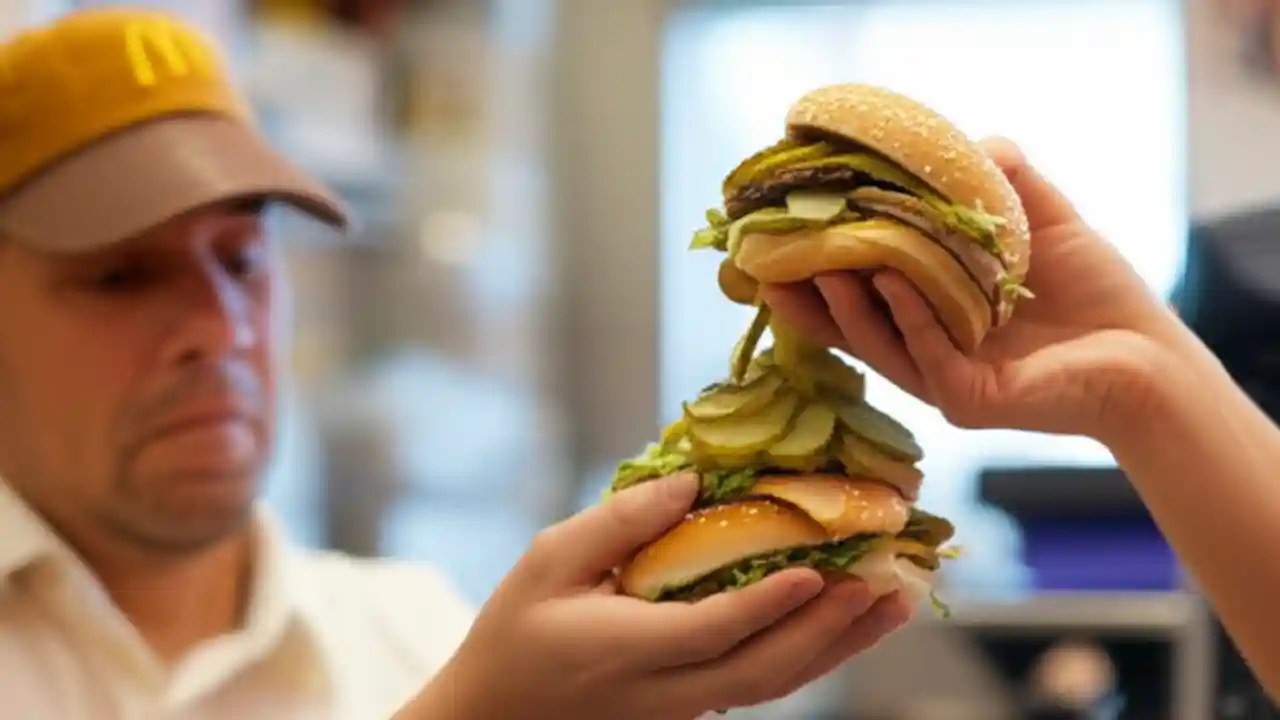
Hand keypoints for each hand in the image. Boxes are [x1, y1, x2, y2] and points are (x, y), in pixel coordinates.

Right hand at [400, 474, 908, 719]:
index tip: (819, 568)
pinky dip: (809, 656)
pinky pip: (760, 685)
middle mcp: (667, 691)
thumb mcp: (547, 562)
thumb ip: (619, 522)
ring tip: (890, 607)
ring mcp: (683, 708)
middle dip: (831, 629)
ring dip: (837, 647)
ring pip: (774, 685)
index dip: (770, 603)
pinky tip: (840, 627)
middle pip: (766, 669)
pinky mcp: (689, 709)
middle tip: (885, 584)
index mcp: (628, 650)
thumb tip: (692, 483)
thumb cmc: (514, 634)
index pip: (715, 630)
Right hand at [760, 137, 1181, 443]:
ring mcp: (946, 382)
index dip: (822, 273)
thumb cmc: (1096, 293)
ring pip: (881, 345)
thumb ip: (1004, 177)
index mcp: (934, 319)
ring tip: (826, 265)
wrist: (1149, 354)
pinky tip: (894, 281)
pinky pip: (928, 358)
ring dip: (849, 307)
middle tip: (774, 262)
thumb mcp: (1042, 221)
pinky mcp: (971, 401)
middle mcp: (929, 354)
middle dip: (813, 296)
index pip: (863, 299)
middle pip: (854, 327)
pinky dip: (908, 319)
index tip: (788, 239)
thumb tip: (966, 137)